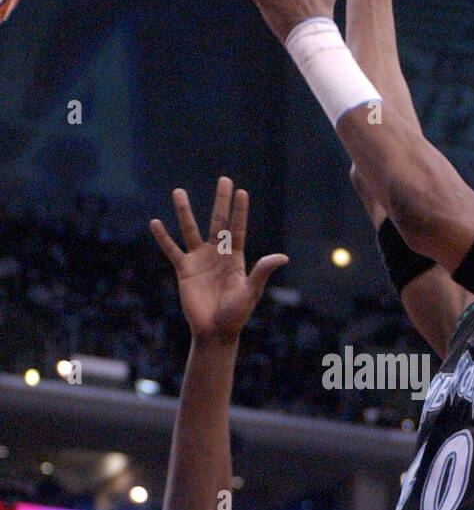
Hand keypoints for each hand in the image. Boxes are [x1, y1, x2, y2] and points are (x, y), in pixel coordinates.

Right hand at [150, 178, 287, 342]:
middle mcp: (217, 254)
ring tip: (178, 191)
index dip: (240, 211)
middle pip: (218, 221)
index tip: (241, 192)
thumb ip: (261, 272)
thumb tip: (282, 257)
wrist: (214, 331)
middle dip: (221, 201)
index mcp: (235, 257)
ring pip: (191, 229)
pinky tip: (155, 223)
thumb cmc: (236, 314)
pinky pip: (172, 250)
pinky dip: (163, 237)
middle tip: (224, 179)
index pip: (237, 228)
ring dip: (185, 211)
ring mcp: (199, 260)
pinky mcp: (184, 269)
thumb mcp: (250, 292)